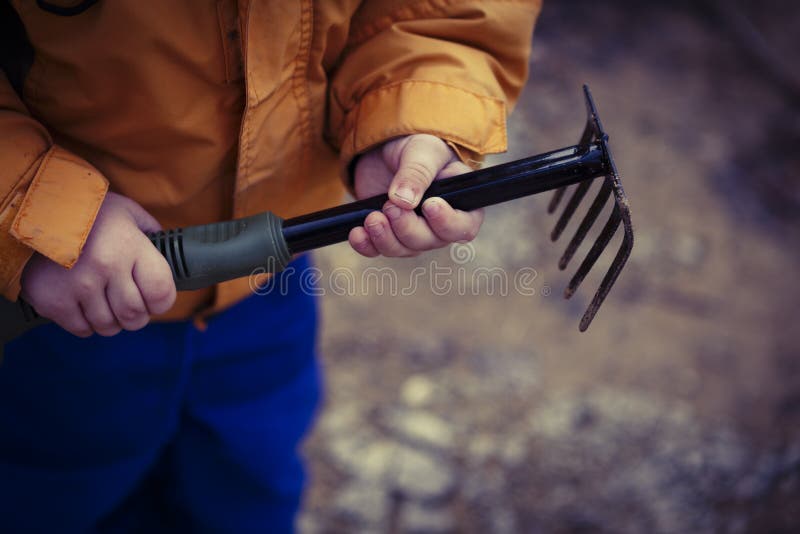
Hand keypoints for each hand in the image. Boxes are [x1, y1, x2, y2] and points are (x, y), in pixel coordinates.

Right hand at [20, 192, 175, 336]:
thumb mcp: (127, 213)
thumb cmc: (88, 212)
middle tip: (129, 306)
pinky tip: (83, 304)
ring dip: (111, 320)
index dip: (162, 303)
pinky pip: (82, 329)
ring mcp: (79, 285)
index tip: (155, 299)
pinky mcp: (54, 300)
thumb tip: (167, 250)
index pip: (161, 293)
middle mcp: (107, 267)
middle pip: (135, 316)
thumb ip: (151, 233)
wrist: (34, 210)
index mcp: (130, 246)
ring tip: (105, 303)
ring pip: (108, 326)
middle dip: (137, 317)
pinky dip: (86, 323)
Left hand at [348, 134, 483, 256]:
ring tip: (371, 217)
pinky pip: (378, 249)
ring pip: (403, 249)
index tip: (429, 205)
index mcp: (460, 203)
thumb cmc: (418, 148)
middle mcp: (440, 224)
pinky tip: (356, 233)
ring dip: (385, 238)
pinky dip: (366, 245)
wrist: (387, 150)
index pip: (464, 226)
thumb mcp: (421, 151)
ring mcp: (413, 232)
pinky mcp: (387, 234)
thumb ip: (416, 173)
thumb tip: (403, 201)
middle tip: (390, 206)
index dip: (448, 223)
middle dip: (408, 228)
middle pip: (429, 241)